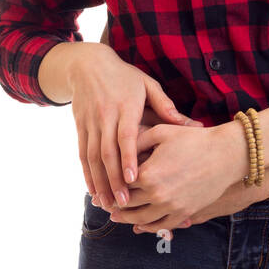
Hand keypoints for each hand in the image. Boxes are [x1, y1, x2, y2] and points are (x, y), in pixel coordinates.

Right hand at [65, 43, 200, 210]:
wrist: (87, 65)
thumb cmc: (124, 76)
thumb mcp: (147, 85)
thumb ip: (165, 106)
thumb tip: (188, 124)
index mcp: (126, 106)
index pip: (126, 136)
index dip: (129, 159)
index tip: (134, 180)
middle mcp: (106, 116)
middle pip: (108, 152)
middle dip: (115, 179)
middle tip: (124, 202)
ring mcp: (91, 123)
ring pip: (93, 157)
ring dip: (100, 182)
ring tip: (108, 203)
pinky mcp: (81, 127)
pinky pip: (83, 154)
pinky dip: (87, 173)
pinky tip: (93, 190)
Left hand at [107, 123, 243, 235]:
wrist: (225, 155)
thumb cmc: (194, 139)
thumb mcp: (162, 131)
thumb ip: (137, 139)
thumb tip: (119, 147)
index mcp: (148, 173)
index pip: (120, 184)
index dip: (109, 185)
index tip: (100, 186)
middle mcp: (157, 194)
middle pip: (127, 204)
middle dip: (114, 204)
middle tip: (103, 203)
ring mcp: (171, 207)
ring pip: (140, 220)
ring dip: (126, 219)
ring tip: (117, 216)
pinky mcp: (184, 214)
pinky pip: (161, 227)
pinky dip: (147, 228)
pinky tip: (139, 225)